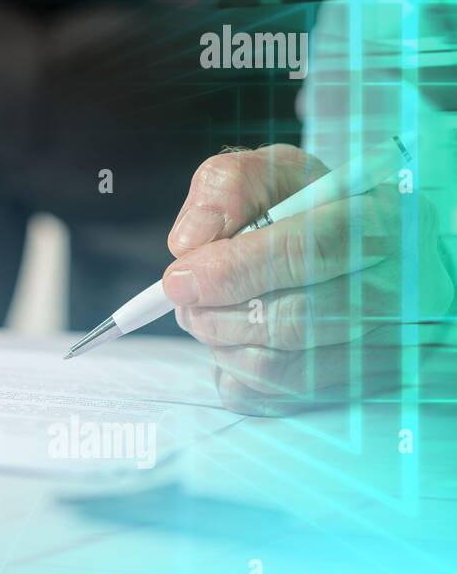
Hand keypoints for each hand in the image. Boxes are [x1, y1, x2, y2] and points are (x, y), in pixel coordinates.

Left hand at [162, 145, 453, 413]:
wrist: (361, 247)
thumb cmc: (308, 208)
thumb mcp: (271, 175)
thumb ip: (226, 190)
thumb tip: (189, 244)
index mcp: (377, 220)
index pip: (304, 253)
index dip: (230, 271)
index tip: (178, 280)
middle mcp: (395, 288)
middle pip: (294, 321)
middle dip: (218, 314)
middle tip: (185, 299)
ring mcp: (384, 344)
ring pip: (283, 368)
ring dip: (222, 344)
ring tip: (208, 313)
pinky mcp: (359, 385)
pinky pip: (277, 398)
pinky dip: (236, 374)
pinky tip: (237, 341)